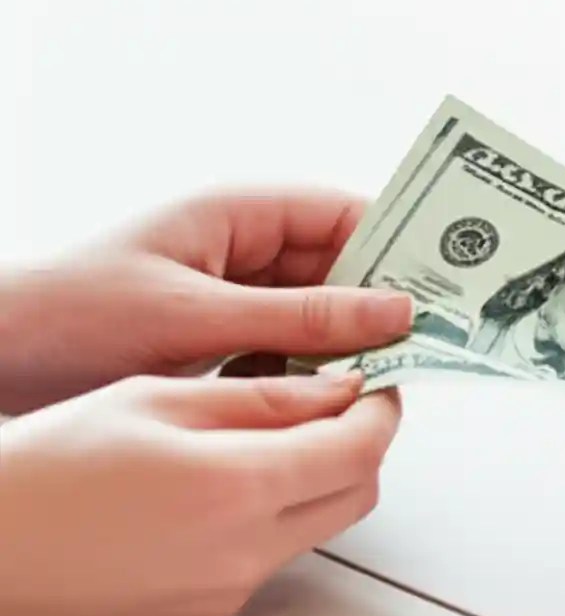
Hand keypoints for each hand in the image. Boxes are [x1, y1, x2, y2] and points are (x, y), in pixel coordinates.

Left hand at [0, 189, 411, 414]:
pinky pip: (289, 356)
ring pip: (318, 320)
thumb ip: (301, 319)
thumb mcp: (195, 315)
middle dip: (379, 305)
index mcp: (235, 216)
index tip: (444, 279)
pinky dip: (310, 378)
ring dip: (346, 349)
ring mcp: (232, 302)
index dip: (396, 240)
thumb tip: (391, 312)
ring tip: (382, 377)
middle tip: (429, 340)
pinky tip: (326, 402)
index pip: (340, 213)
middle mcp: (240, 253)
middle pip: (338, 269)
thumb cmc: (68, 316)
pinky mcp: (221, 348)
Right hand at [0, 372, 398, 615]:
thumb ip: (264, 398)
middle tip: (336, 404)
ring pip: (319, 526)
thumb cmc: (47, 471)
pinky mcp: (208, 610)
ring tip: (269, 437)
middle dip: (361, 445)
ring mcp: (229, 588)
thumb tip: (338, 391)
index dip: (381, 410)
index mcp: (237, 488)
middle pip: (356, 494)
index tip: (378, 383)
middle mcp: (246, 550)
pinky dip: (275, 515)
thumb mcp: (158, 400)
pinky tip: (229, 484)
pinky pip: (273, 556)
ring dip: (318, 479)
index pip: (360, 449)